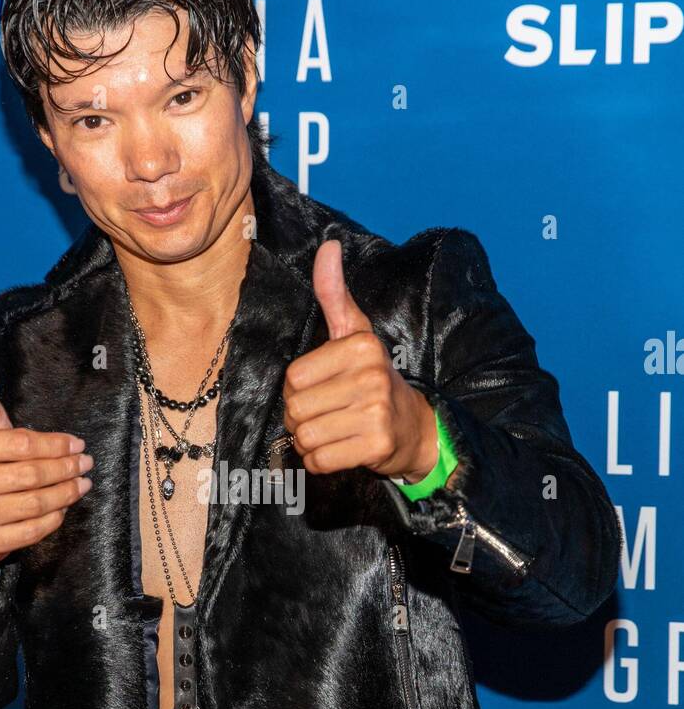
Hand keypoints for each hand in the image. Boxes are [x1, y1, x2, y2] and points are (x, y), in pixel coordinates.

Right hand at [0, 342, 92, 588]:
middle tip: (85, 463)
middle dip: (65, 468)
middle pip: (30, 474)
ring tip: (82, 483)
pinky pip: (31, 530)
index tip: (77, 442)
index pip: (20, 443)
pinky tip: (64, 507)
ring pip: (34, 503)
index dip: (55, 444)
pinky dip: (54, 518)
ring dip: (66, 493)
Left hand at [282, 240, 438, 480]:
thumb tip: (327, 246)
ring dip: (310, 441)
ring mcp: (376, 413)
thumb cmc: (374, 379)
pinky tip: (340, 450)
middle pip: (295, 409)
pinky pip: (319, 461)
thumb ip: (335, 294)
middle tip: (328, 414)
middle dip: (301, 418)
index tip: (324, 388)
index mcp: (361, 346)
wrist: (415, 428)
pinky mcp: (377, 446)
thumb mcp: (356, 334)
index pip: (293, 377)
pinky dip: (320, 462)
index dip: (299, 388)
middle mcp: (371, 376)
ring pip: (305, 437)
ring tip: (334, 431)